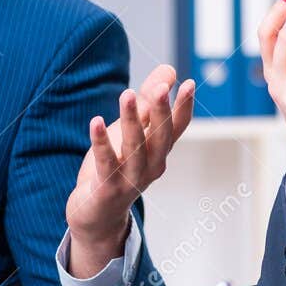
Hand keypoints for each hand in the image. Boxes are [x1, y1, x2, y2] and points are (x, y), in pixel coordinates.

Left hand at [66, 64, 195, 275]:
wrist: (97, 215)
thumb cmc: (117, 167)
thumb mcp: (133, 132)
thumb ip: (149, 102)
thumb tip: (169, 70)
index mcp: (159, 151)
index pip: (177, 127)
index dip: (184, 106)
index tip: (189, 82)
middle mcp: (151, 165)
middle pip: (161, 137)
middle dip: (162, 111)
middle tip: (162, 87)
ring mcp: (131, 179)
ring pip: (134, 148)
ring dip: (131, 121)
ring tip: (126, 94)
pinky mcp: (108, 188)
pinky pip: (105, 163)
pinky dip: (101, 142)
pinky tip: (95, 121)